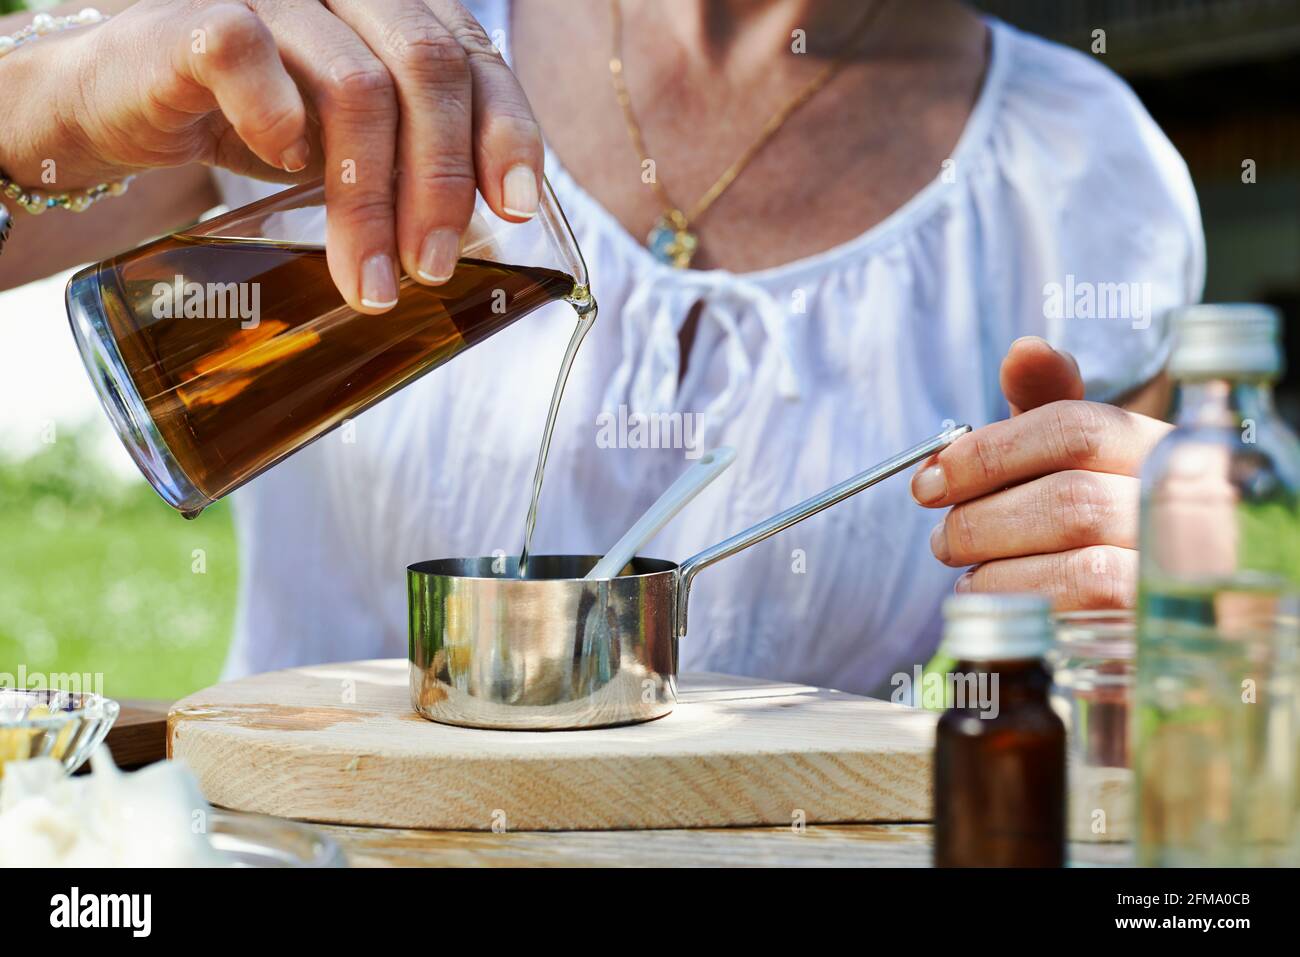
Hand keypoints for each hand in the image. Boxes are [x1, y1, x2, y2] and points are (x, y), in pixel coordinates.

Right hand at [2, 0, 540, 311]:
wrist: (120, 104)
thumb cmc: (252, 121)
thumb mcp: (352, 141)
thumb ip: (415, 158)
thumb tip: (490, 227)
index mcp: (394, 15)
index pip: (475, 58)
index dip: (507, 131)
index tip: (515, 209)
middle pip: (427, 70)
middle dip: (441, 182)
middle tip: (433, 266)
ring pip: (355, 86)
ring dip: (370, 199)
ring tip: (371, 282)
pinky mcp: (192, 18)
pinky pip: (246, 54)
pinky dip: (275, 122)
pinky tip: (284, 169)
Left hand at [913, 336, 1171, 608]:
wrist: (1165, 612)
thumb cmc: (1103, 518)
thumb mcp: (1079, 455)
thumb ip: (1047, 404)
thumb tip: (1024, 349)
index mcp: (1161, 444)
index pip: (1074, 426)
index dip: (988, 452)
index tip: (929, 481)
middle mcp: (1187, 501)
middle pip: (1068, 498)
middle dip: (981, 519)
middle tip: (943, 539)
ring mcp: (1185, 567)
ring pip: (1077, 560)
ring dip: (995, 565)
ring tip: (968, 571)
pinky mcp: (1164, 623)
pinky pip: (1082, 607)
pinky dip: (1021, 601)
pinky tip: (999, 602)